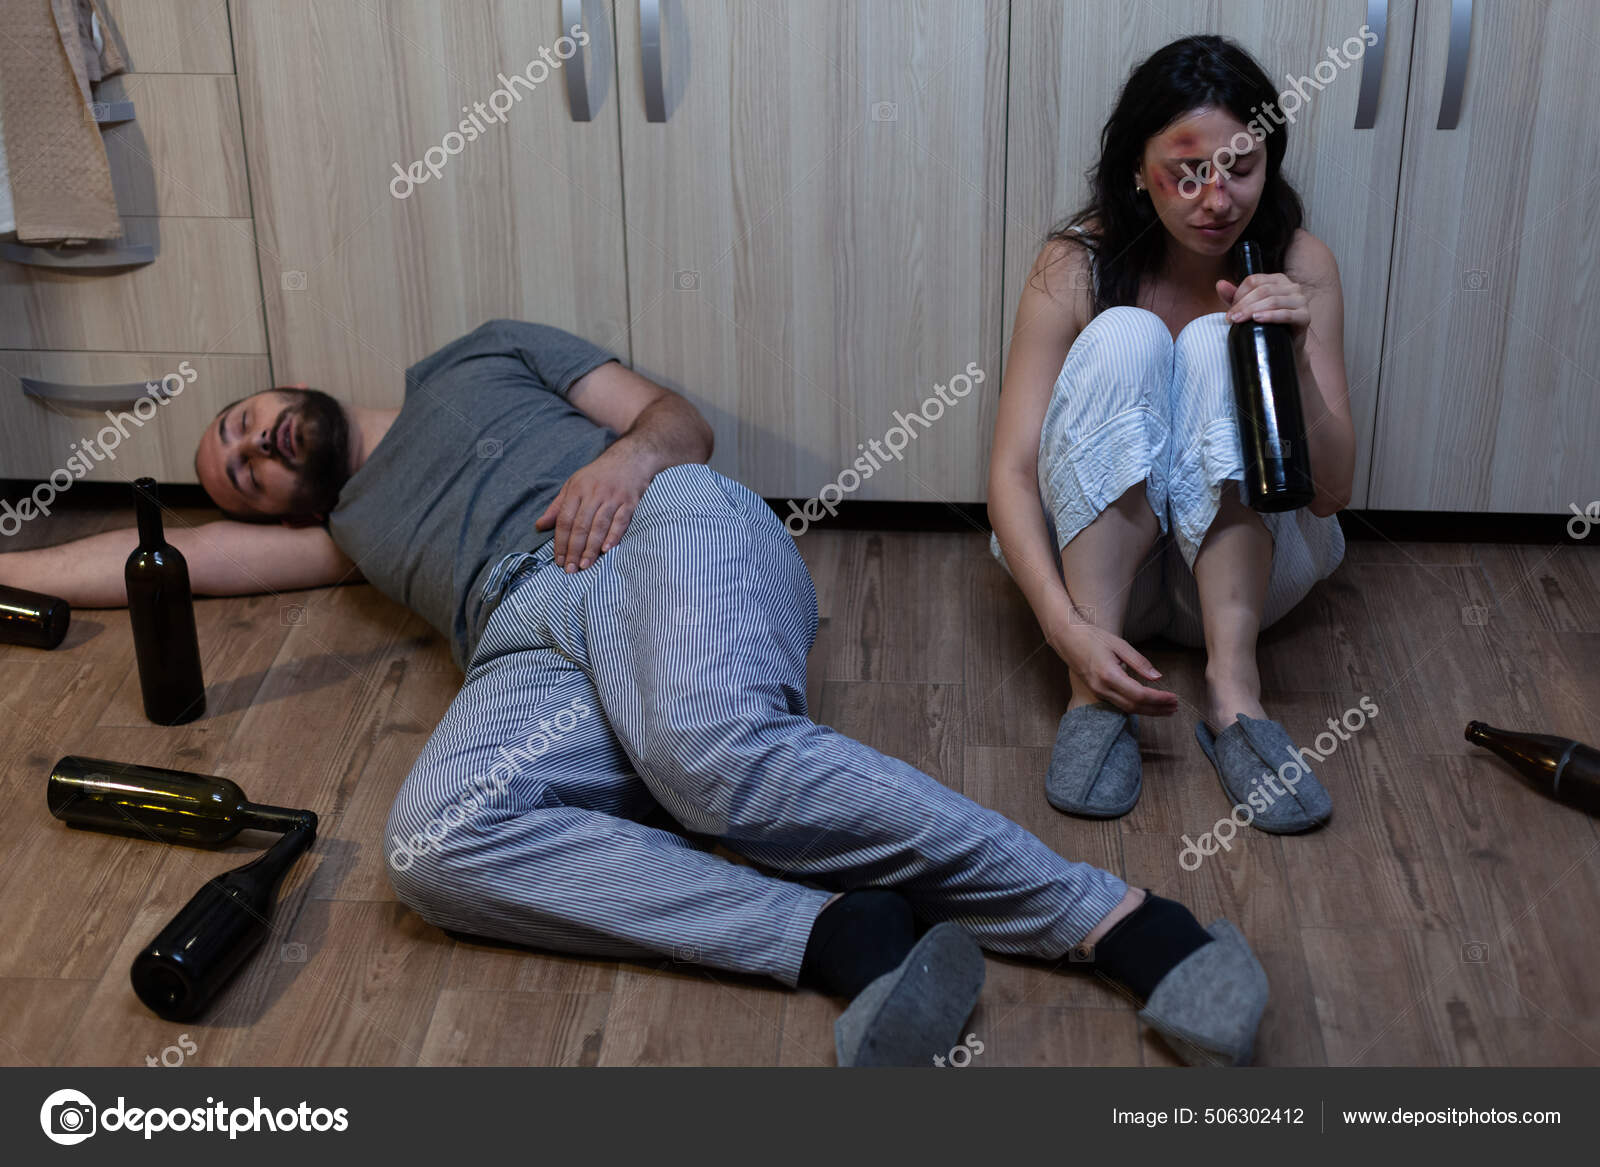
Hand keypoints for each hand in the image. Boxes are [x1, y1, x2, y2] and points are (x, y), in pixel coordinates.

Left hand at [534, 446, 653, 570]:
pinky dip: (613, 536)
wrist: (630, 458)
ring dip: (591, 548)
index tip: (558, 559)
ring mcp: (613, 497)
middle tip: (570, 569)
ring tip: (585, 565)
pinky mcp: (630, 501)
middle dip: (574, 549)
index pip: (565, 519)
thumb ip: (557, 506)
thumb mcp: (574, 484)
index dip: (560, 541)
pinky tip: (606, 550)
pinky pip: (621, 521)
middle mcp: (594, 493)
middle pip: (581, 525)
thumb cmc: (599, 475)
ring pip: (599, 525)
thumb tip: (540, 526)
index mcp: (577, 489)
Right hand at [1049, 620, 1178, 716]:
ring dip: (1148, 711)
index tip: (1174, 698)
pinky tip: (1148, 705)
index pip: (1140, 694)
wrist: (1067, 638)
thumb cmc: (1093, 637)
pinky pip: (1119, 705)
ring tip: (1166, 709)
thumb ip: (1139, 662)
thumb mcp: (1119, 645)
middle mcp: (1102, 688)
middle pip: (1135, 706)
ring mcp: (1098, 692)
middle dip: (1157, 709)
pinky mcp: (1097, 692)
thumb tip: (1157, 677)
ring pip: (1127, 709)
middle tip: (1175, 707)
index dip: (1159, 699)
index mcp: (1109, 675)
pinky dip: (1136, 707)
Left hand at [1217, 271, 1311, 360]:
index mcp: (1278, 280)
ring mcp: (1301, 301)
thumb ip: (1234, 296)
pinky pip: (1286, 314)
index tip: (1230, 310)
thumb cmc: (1265, 326)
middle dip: (1243, 305)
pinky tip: (1258, 319)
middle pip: (1263, 290)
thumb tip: (1220, 284)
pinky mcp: (1305, 317)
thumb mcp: (1248, 309)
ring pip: (1273, 301)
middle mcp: (1292, 287)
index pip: (1254, 280)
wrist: (1283, 348)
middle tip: (1230, 318)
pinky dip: (1271, 316)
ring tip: (1239, 320)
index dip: (1239, 294)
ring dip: (1253, 310)